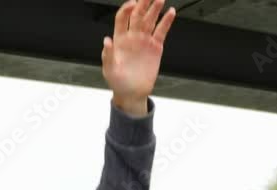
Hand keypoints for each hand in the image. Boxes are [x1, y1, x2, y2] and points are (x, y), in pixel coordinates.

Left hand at [102, 0, 175, 115]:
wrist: (132, 93)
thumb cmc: (118, 82)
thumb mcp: (109, 70)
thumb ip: (107, 55)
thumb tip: (106, 41)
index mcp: (120, 40)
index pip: (122, 18)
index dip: (126, 9)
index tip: (132, 3)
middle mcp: (132, 37)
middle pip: (137, 15)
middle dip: (143, 3)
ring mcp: (144, 41)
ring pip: (150, 21)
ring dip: (154, 9)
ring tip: (160, 0)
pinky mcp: (155, 48)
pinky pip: (161, 32)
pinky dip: (166, 22)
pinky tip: (170, 13)